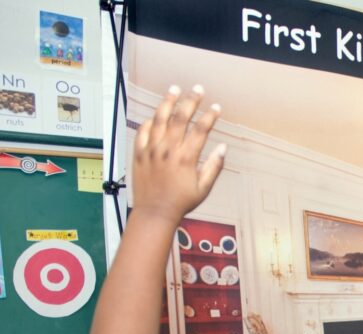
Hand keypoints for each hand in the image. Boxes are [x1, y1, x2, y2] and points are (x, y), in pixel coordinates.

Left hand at [131, 85, 225, 227]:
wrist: (155, 213)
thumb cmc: (180, 202)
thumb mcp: (204, 188)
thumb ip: (214, 166)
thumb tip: (223, 148)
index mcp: (186, 158)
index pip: (201, 130)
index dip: (210, 116)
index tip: (216, 108)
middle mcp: (168, 150)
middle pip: (180, 118)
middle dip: (191, 101)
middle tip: (197, 90)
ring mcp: (152, 150)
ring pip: (160, 119)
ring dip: (168, 102)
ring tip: (174, 90)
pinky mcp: (139, 153)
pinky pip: (143, 130)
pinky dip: (151, 120)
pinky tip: (156, 115)